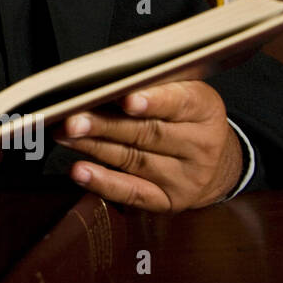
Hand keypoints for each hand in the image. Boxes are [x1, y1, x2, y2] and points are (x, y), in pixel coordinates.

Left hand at [54, 79, 243, 211]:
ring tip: (64, 135)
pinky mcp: (168, 201)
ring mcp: (186, 177)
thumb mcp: (182, 92)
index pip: (180, 103)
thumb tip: (101, 81)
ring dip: (93, 147)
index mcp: (206, 110)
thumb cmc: (185, 117)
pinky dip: (103, 182)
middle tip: (72, 117)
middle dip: (105, 125)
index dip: (152, 102)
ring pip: (133, 160)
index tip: (125, 99)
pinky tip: (80, 171)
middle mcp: (201, 146)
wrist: (218, 163)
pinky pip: (132, 192)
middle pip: (148, 133)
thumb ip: (150, 86)